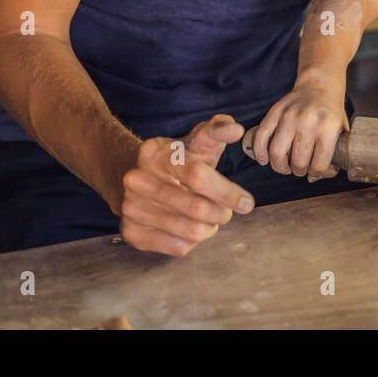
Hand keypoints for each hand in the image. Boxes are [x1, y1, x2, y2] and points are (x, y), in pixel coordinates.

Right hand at [118, 114, 255, 255]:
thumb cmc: (178, 160)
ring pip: (190, 232)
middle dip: (222, 213)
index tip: (246, 202)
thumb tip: (235, 129)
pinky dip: (192, 241)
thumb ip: (218, 131)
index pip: (197, 176)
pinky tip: (190, 227)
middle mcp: (138, 180)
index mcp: (155, 153)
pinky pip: (177, 247)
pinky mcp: (131, 232)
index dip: (227, 192)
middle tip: (226, 211)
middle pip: (196, 208)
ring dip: (209, 228)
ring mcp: (131, 207)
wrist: (136, 177)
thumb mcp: (196, 140)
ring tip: (209, 218)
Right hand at [243, 81, 347, 180]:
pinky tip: (264, 159)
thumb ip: (333, 155)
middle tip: (300, 169)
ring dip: (280, 167)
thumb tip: (313, 178)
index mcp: (328, 127)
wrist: (320, 84)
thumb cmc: (331, 111)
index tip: (316, 170)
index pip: (319, 164)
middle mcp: (308, 121)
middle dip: (299, 171)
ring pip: (277, 153)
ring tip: (285, 167)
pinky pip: (261, 136)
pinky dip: (259, 152)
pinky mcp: (275, 111)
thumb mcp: (341, 131)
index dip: (317, 173)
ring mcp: (289, 116)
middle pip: (298, 162)